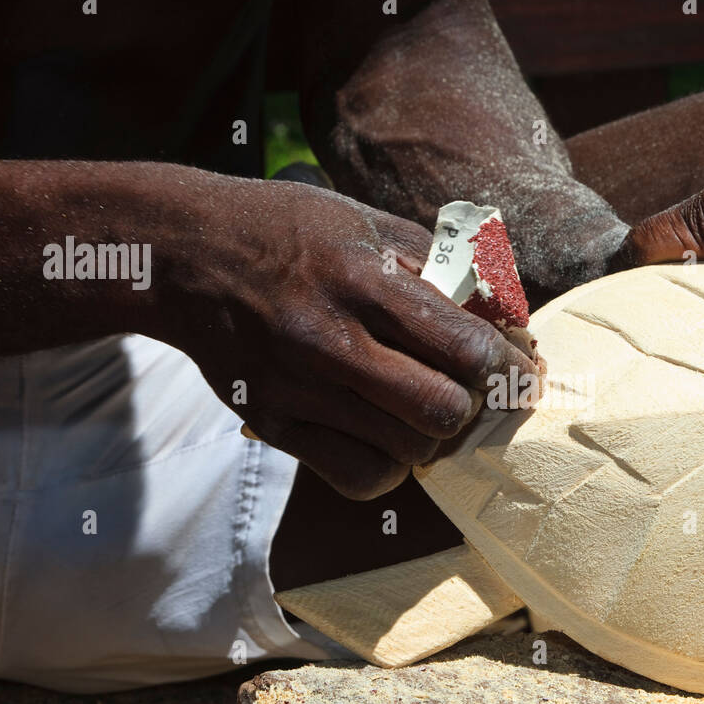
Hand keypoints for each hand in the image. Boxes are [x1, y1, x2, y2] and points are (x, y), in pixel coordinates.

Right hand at [167, 179, 539, 499]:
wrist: (184, 254)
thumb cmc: (293, 233)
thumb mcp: (372, 227)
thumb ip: (449, 272)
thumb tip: (516, 324)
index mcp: (362, 281)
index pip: (464, 347)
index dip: (508, 365)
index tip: (519, 368)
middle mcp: (329, 340)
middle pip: (442, 410)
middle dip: (474, 404)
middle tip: (474, 391)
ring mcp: (298, 389)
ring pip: (407, 450)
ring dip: (434, 436)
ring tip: (428, 409)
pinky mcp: (274, 425)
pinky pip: (359, 476)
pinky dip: (391, 467)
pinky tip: (389, 437)